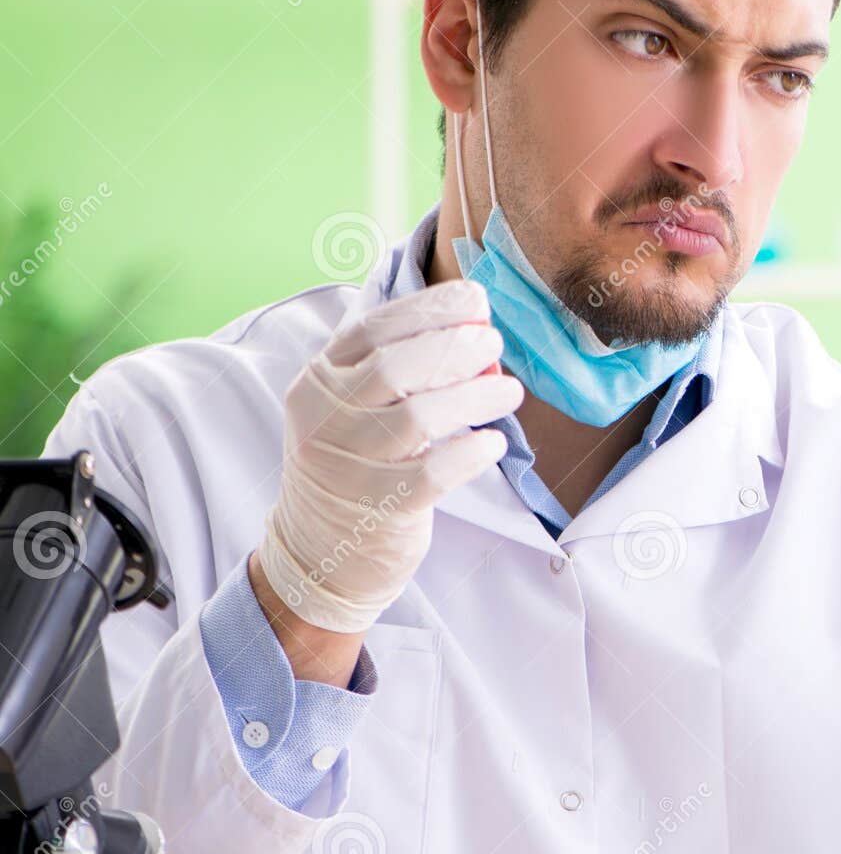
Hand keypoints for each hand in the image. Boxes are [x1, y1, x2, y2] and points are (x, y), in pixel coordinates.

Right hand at [255, 280, 523, 634]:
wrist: (320, 552)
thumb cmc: (357, 466)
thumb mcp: (356, 407)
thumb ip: (398, 366)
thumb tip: (473, 323)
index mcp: (318, 379)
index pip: (374, 329)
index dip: (431, 309)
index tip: (476, 301)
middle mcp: (323, 416)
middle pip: (396, 367)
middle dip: (456, 348)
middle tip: (494, 344)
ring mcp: (345, 464)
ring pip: (419, 417)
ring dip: (475, 396)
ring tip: (508, 391)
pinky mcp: (373, 508)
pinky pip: (432, 473)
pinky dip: (470, 453)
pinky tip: (492, 444)